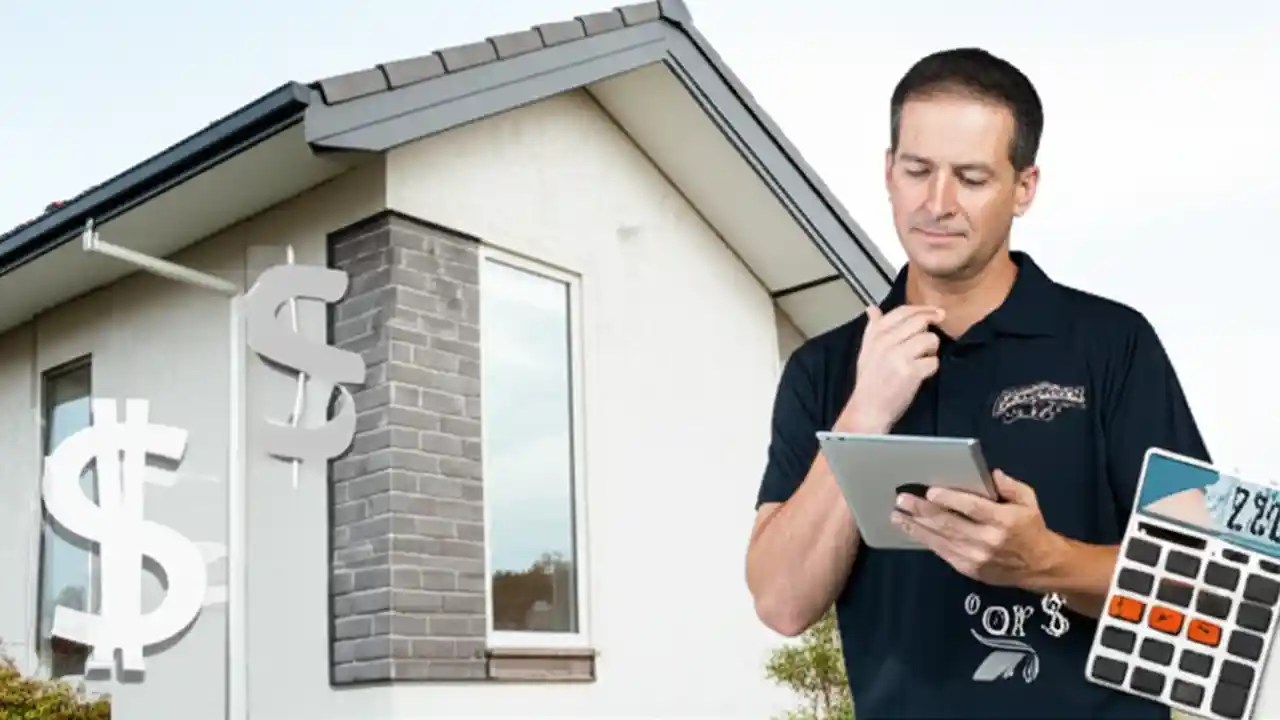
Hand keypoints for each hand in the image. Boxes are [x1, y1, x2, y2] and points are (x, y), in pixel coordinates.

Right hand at [836, 304, 943, 431]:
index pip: (902, 311)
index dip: (922, 309)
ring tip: (921, 360)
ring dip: (931, 350)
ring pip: (930, 339)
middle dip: (930, 329)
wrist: (868, 408)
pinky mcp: (910, 371)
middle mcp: (886, 341)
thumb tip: (872, 309)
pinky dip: (931, 368)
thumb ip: (872, 328)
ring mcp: (898, 356)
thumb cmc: (869, 381)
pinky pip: (933, 361)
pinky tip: (921, 374)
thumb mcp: (867, 350)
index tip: (935, 311)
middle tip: (933, 337)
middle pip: (919, 322)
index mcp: (876, 334)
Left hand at [890, 470, 1063, 588]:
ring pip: (940, 539)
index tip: (930, 491)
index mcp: (1004, 521)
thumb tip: (990, 473)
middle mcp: (987, 540)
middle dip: (922, 511)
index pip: (972, 508)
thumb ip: (1010, 485)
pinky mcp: (968, 568)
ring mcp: (975, 557)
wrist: (1039, 566)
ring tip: (897, 515)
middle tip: (902, 499)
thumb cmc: (1030, 528)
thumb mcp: (1028, 501)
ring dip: (916, 526)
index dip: (950, 500)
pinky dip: (924, 539)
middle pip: (949, 524)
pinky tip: (911, 529)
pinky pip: (942, 552)